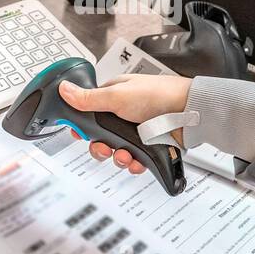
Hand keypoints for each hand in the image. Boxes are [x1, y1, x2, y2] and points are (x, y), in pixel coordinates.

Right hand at [57, 74, 191, 174]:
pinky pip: (135, 160)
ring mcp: (137, 131)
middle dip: (100, 147)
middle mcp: (124, 114)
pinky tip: (139, 161)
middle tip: (105, 147)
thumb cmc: (158, 95)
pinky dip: (135, 164)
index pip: (89, 113)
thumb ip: (89, 99)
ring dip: (118, 157)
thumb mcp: (117, 96)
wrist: (190, 112)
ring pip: (117, 151)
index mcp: (114, 97)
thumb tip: (64, 90)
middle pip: (101, 137)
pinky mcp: (149, 145)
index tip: (80, 134)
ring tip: (127, 156)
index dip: (83, 126)